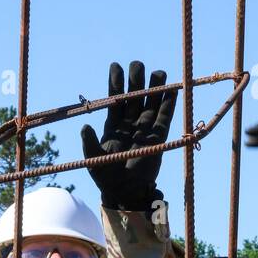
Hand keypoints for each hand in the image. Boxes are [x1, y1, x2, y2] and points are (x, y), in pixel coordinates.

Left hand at [81, 61, 176, 210]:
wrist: (124, 192)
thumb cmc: (106, 177)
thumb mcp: (93, 159)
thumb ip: (88, 143)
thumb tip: (85, 126)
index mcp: (114, 124)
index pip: (115, 98)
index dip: (115, 82)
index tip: (116, 66)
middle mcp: (130, 122)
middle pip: (135, 95)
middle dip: (136, 79)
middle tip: (137, 65)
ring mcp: (145, 128)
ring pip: (151, 102)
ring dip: (155, 87)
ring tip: (157, 73)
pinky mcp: (159, 137)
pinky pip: (165, 117)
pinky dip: (169, 104)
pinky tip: (173, 89)